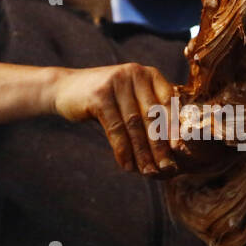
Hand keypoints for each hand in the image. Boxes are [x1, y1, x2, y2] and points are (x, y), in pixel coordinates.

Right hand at [50, 63, 182, 175]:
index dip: (175, 127)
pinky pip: (115, 128)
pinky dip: (122, 150)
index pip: (168, 102)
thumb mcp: (129, 97)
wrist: (64, 88)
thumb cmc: (104, 99)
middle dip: (160, 146)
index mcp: (148, 73)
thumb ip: (148, 111)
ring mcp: (116, 82)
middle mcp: (134, 73)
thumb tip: (173, 149)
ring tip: (148, 172)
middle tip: (167, 169)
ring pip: (134, 125)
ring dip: (142, 153)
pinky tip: (127, 165)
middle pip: (152, 116)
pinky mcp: (99, 95)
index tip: (181, 151)